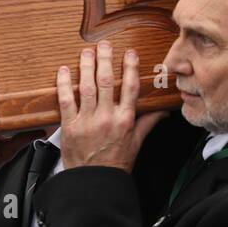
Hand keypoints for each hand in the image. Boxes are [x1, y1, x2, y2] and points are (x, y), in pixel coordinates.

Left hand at [56, 40, 166, 170]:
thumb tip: (163, 111)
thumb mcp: (137, 142)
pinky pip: (66, 101)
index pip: (130, 88)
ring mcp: (88, 121)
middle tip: (104, 44)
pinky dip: (64, 84)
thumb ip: (148, 123)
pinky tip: (65, 71)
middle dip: (105, 60)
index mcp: (125, 120)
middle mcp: (107, 118)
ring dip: (86, 67)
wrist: (95, 182)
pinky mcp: (70, 127)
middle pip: (107, 82)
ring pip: (87, 88)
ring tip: (86, 52)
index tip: (129, 53)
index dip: (130, 68)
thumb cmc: (116, 163)